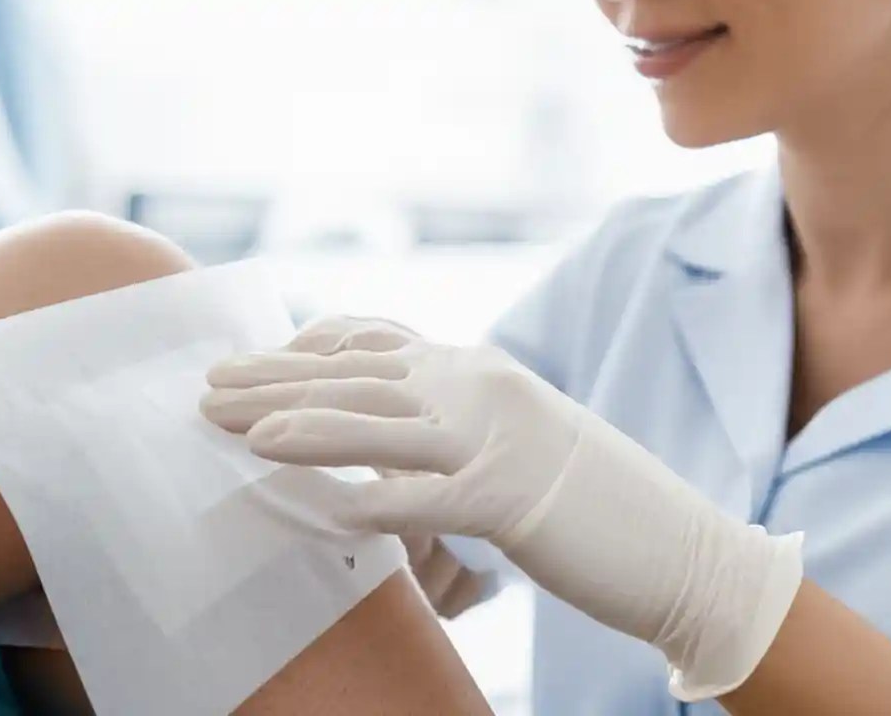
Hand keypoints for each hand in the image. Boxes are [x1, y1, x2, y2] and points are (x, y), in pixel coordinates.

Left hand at [203, 319, 803, 700]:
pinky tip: (312, 509)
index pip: (374, 342)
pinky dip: (363, 502)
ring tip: (236, 431)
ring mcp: (497, 439)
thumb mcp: (516, 438)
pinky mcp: (511, 498)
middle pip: (358, 376)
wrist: (680, 546)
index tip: (255, 363)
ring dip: (300, 427)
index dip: (305, 351)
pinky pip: (420, 499)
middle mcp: (482, 386)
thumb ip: (452, 421)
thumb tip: (381, 437)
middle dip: (277, 382)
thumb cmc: (592, 500)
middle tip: (210, 391)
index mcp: (479, 369)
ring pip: (377, 425)